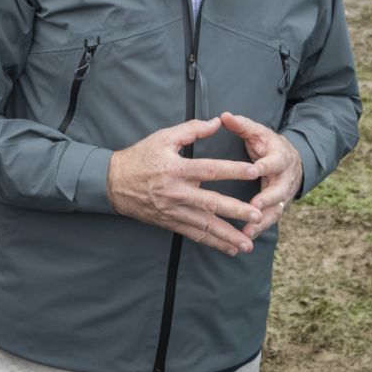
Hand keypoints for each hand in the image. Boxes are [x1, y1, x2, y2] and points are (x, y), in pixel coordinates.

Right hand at [107, 117, 263, 256]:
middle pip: (211, 203)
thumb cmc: (140, 157)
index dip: (232, 170)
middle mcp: (178, 193)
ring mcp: (174, 211)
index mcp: (177, 169)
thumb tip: (217, 122)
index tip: (253, 171)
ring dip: (228, 236)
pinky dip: (213, 243)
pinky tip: (230, 249)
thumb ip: (191, 130)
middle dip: (236, 211)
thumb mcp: (163, 137)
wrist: (113, 183)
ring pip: (205, 226)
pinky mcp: (171, 223)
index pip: (210, 170)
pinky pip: (195, 235)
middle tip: (257, 216)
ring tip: (248, 244)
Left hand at [220, 112, 300, 238]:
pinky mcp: (277, 208)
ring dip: (262, 222)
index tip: (254, 171)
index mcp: (279, 158)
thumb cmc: (268, 145)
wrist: (291, 160)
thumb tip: (224, 116)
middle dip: (267, 200)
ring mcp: (283, 195)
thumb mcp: (258, 132)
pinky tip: (246, 238)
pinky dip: (259, 230)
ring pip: (276, 210)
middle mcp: (284, 178)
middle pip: (279, 191)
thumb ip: (242, 126)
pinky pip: (269, 221)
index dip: (264, 166)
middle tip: (254, 207)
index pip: (273, 162)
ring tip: (247, 232)